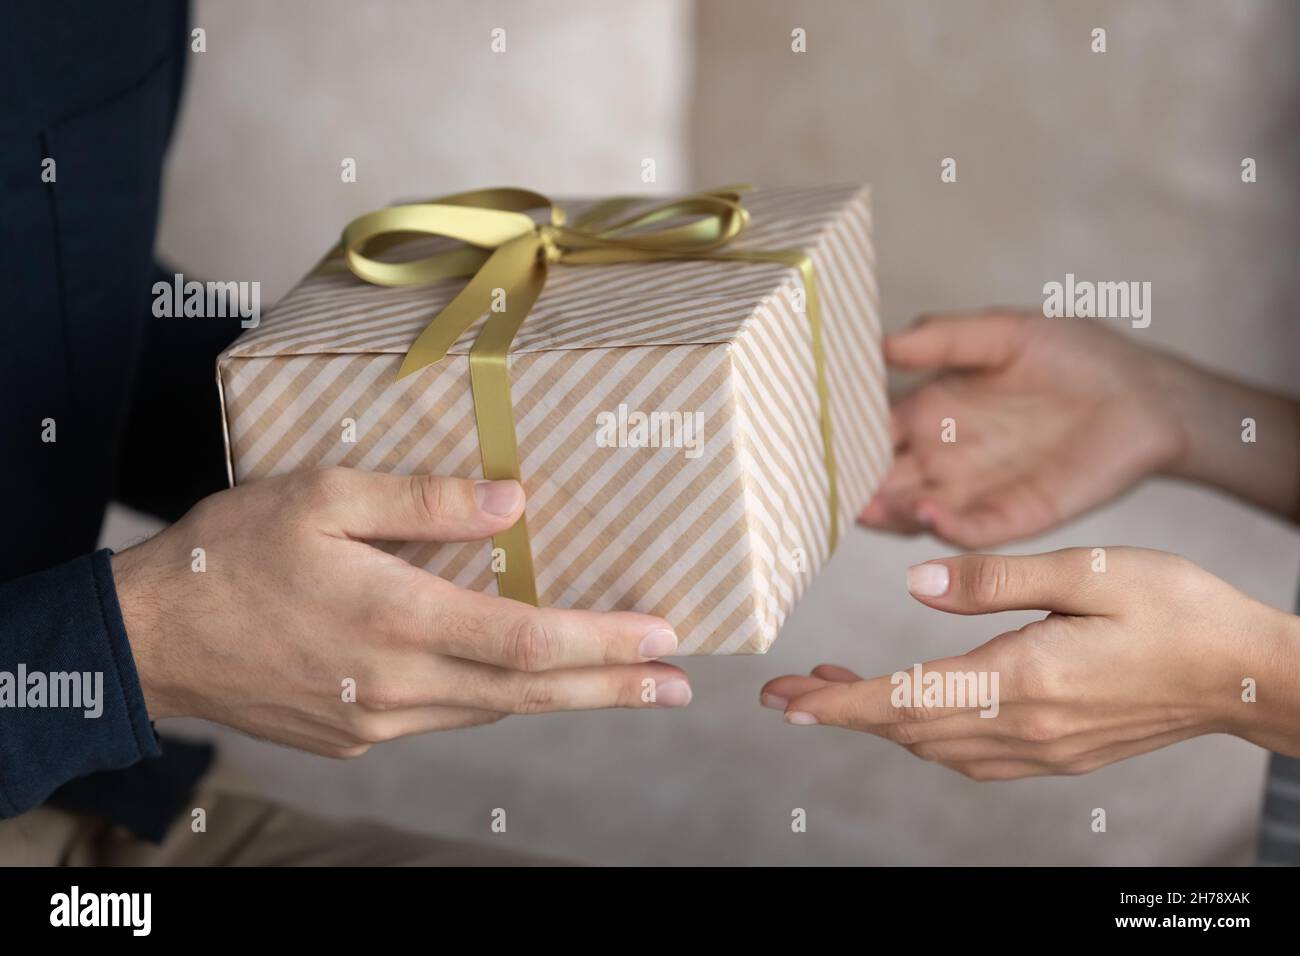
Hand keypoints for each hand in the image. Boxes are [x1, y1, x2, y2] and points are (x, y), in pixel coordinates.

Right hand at [111, 468, 689, 758]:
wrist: (149, 639)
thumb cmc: (230, 554)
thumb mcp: (324, 496)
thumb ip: (427, 503)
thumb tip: (516, 506)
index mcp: (398, 619)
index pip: (530, 640)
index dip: (605, 644)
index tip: (664, 641)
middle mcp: (399, 684)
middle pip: (531, 692)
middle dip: (613, 688)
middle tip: (679, 688)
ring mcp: (378, 721)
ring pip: (493, 710)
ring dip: (563, 696)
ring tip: (620, 683)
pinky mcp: (357, 736)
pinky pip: (448, 717)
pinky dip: (498, 698)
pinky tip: (520, 679)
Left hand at [760, 548, 1299, 777]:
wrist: (1248, 673)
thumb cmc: (1178, 608)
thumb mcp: (1088, 570)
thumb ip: (996, 579)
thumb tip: (916, 585)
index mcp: (1025, 678)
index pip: (906, 699)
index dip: (838, 702)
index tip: (785, 701)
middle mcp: (1027, 727)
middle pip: (909, 729)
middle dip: (841, 712)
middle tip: (788, 693)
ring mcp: (1045, 750)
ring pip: (935, 748)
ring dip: (880, 722)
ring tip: (835, 690)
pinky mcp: (1060, 755)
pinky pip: (972, 758)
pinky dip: (925, 736)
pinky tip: (913, 710)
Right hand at [860, 310, 1190, 547]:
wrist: (1149, 396)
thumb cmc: (1079, 355)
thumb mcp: (1005, 333)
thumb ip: (944, 337)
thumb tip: (879, 343)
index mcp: (931, 411)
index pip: (871, 435)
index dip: (842, 441)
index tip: (813, 442)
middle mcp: (944, 456)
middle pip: (882, 481)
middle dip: (854, 488)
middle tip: (828, 488)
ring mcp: (975, 490)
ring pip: (914, 513)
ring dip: (890, 515)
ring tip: (868, 506)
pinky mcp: (1015, 517)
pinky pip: (971, 530)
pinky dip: (947, 528)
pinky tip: (930, 512)